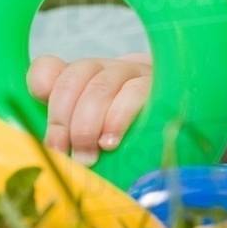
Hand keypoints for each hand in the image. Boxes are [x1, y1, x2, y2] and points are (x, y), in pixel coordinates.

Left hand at [26, 52, 151, 166]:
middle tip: (64, 154)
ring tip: (88, 157)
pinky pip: (133, 93)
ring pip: (100, 87)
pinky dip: (117, 119)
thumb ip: (68, 135)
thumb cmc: (132, 138)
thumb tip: (49, 152)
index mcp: (83, 78)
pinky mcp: (160, 83)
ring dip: (87, 126)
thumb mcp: (95, 137)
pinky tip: (111, 142)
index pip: (50, 70)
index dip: (41, 90)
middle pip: (73, 79)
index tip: (46, 130)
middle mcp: (107, 70)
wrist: (185, 123)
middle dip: (62, 121)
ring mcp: (135, 72)